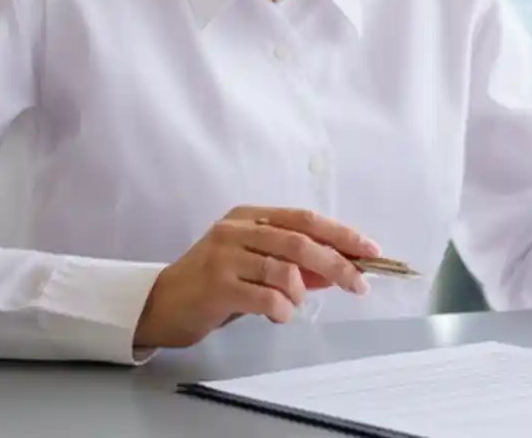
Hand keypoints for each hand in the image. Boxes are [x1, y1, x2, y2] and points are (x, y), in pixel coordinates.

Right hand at [133, 206, 381, 348]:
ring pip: (284, 270)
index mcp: (249, 216)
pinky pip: (265, 297)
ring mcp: (224, 256)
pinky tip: (278, 315)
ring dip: (300, 293)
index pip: (305, 219)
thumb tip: (340, 268)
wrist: (160, 304)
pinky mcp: (216, 286)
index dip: (342, 234)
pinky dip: (282, 309)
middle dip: (337, 264)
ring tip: (293, 304)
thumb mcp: (254, 264)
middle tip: (358, 285)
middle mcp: (236, 230)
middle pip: (300, 242)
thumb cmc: (214, 283)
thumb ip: (293, 263)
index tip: (371, 251)